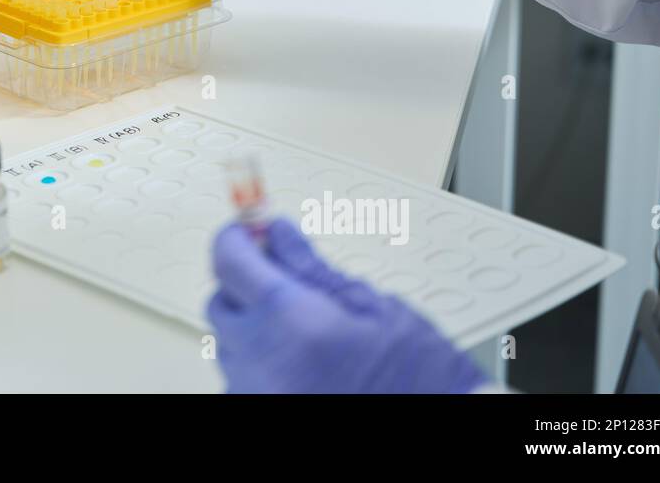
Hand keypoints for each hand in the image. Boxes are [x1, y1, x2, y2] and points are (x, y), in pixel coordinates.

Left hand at [207, 219, 486, 392]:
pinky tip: (298, 361)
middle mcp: (261, 358)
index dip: (237, 236)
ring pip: (228, 340)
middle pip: (221, 300)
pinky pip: (241, 374)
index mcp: (291, 320)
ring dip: (254, 325)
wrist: (439, 430)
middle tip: (282, 278)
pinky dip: (261, 361)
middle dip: (245, 284)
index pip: (228, 258)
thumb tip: (279, 234)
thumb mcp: (374, 307)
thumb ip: (314, 267)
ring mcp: (254, 391)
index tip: (249, 228)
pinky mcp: (255, 412)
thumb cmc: (418, 379)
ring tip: (302, 330)